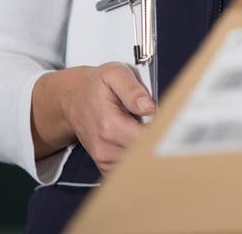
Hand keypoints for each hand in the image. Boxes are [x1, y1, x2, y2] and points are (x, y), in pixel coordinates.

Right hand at [32, 61, 155, 173]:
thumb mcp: (114, 73)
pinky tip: (136, 139)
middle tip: (157, 121)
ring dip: (146, 147)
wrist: (74, 99)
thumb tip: (149, 107)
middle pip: (144, 153)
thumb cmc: (97, 85)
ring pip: (139, 162)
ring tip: (142, 127)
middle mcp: (105, 148)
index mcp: (109, 125)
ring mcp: (104, 160)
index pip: (145, 139)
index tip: (166, 119)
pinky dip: (138, 157)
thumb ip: (133, 89)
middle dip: (155, 138)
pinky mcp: (106, 166)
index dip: (160, 129)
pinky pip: (130, 168)